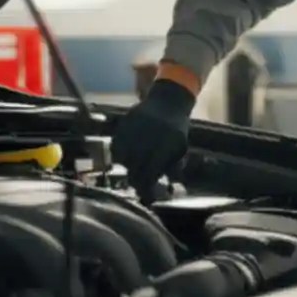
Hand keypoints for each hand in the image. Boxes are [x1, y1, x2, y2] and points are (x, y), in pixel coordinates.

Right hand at [111, 79, 196, 203]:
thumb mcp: (181, 148)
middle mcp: (149, 136)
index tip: (146, 195)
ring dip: (126, 167)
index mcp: (167, 143)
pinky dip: (118, 153)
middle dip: (136, 179)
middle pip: (135, 166)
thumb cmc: (176, 129)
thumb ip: (174, 167)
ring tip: (132, 169)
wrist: (168, 101)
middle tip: (138, 185)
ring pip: (122, 156)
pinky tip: (124, 157)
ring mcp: (135, 128)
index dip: (147, 187)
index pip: (151, 171)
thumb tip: (167, 188)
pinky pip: (115, 144)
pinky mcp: (125, 122)